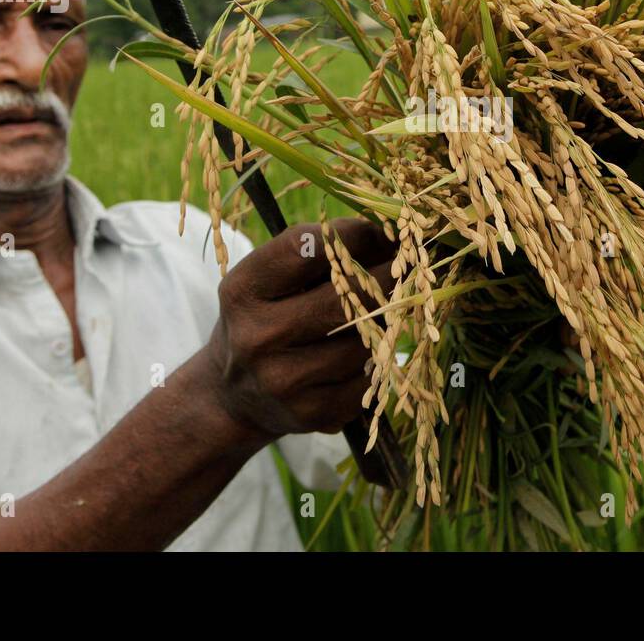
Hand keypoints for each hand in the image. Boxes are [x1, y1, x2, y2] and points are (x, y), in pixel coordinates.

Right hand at [206, 218, 394, 440]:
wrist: (233, 396)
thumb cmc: (265, 318)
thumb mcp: (271, 280)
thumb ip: (322, 254)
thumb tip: (393, 233)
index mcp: (243, 292)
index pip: (307, 248)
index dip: (354, 234)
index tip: (383, 229)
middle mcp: (257, 336)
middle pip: (348, 296)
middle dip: (388, 275)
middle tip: (411, 263)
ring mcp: (284, 380)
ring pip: (368, 338)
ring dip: (387, 320)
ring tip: (387, 308)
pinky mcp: (312, 413)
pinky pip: (371, 376)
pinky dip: (379, 358)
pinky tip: (370, 350)